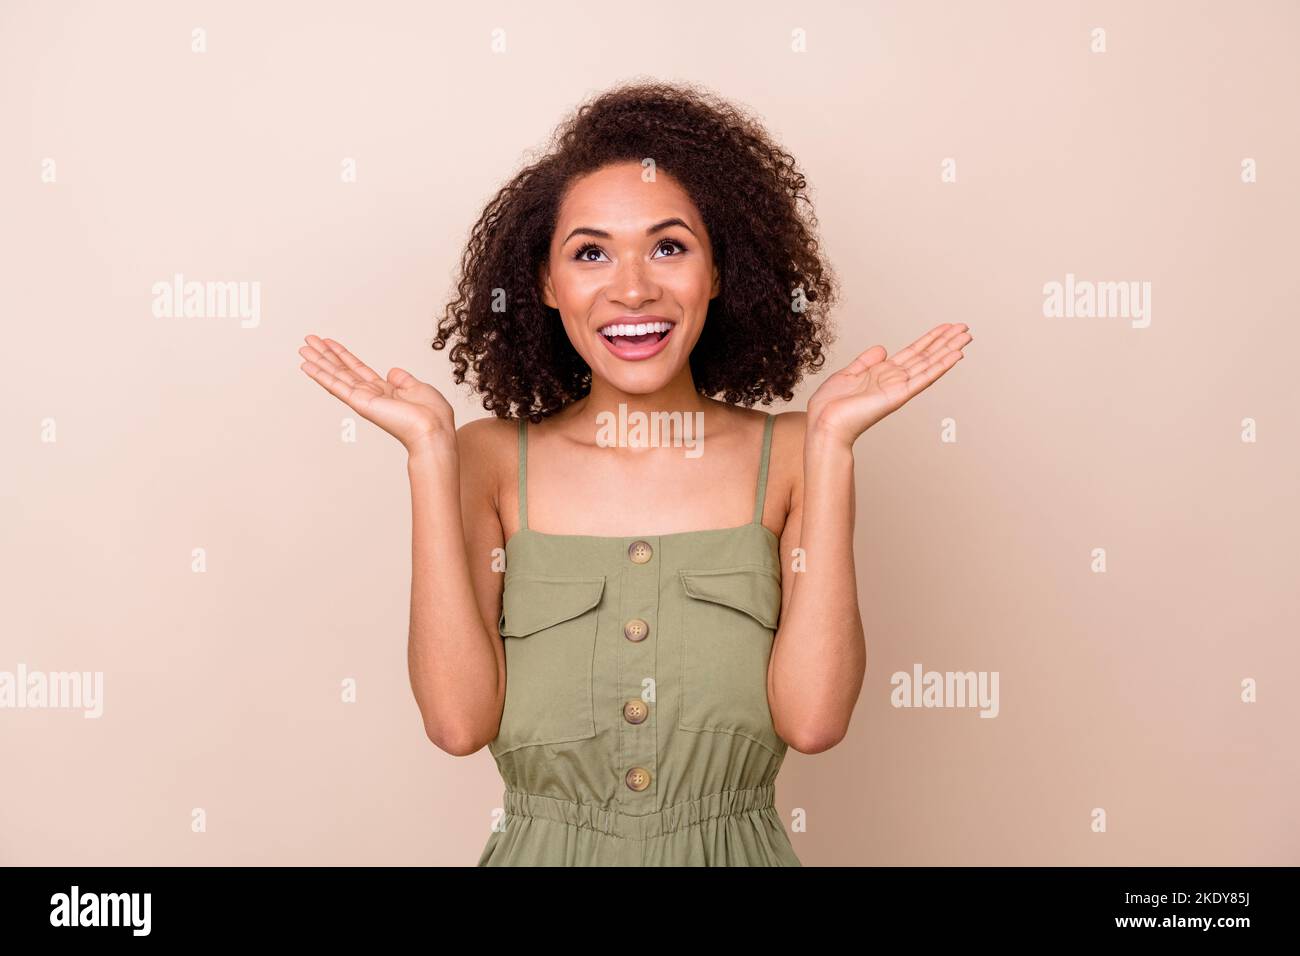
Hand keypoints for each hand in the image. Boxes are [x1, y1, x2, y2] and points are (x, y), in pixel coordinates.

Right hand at [298, 335, 454, 452]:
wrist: (433, 430)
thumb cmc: (432, 415)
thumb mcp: (419, 388)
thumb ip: (404, 379)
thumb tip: (392, 371)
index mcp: (385, 391)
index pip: (358, 369)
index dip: (343, 356)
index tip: (329, 343)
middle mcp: (371, 395)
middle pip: (342, 370)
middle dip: (325, 355)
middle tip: (308, 340)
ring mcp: (363, 399)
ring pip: (335, 376)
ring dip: (318, 362)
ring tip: (303, 348)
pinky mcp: (360, 403)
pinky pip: (337, 386)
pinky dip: (321, 375)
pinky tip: (307, 366)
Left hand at [806, 322, 971, 446]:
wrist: (824, 423)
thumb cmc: (831, 405)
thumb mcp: (848, 374)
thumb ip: (866, 361)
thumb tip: (882, 348)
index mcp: (883, 373)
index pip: (913, 352)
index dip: (930, 339)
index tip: (946, 328)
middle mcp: (894, 380)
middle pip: (926, 355)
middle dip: (946, 341)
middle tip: (965, 328)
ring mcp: (898, 387)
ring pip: (930, 364)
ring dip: (949, 350)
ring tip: (966, 336)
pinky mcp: (898, 395)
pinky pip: (924, 378)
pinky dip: (941, 366)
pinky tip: (956, 356)